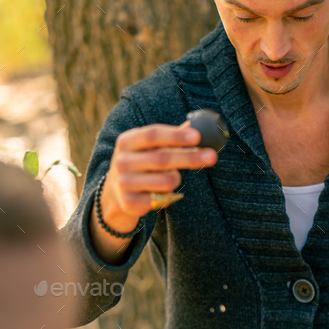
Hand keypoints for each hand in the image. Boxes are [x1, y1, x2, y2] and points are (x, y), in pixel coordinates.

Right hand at [90, 122, 216, 262]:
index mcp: (127, 141)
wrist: (115, 194)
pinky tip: (159, 193)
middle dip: (190, 157)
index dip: (176, 136)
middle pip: (163, 158)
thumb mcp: (149, 148)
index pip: (153, 135)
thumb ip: (171, 137)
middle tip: (212, 156)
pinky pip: (162, 199)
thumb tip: (195, 125)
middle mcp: (122, 161)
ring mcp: (124, 183)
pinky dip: (168, 196)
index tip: (197, 137)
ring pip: (166, 181)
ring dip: (176, 179)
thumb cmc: (141, 164)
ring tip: (170, 178)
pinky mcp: (130, 203)